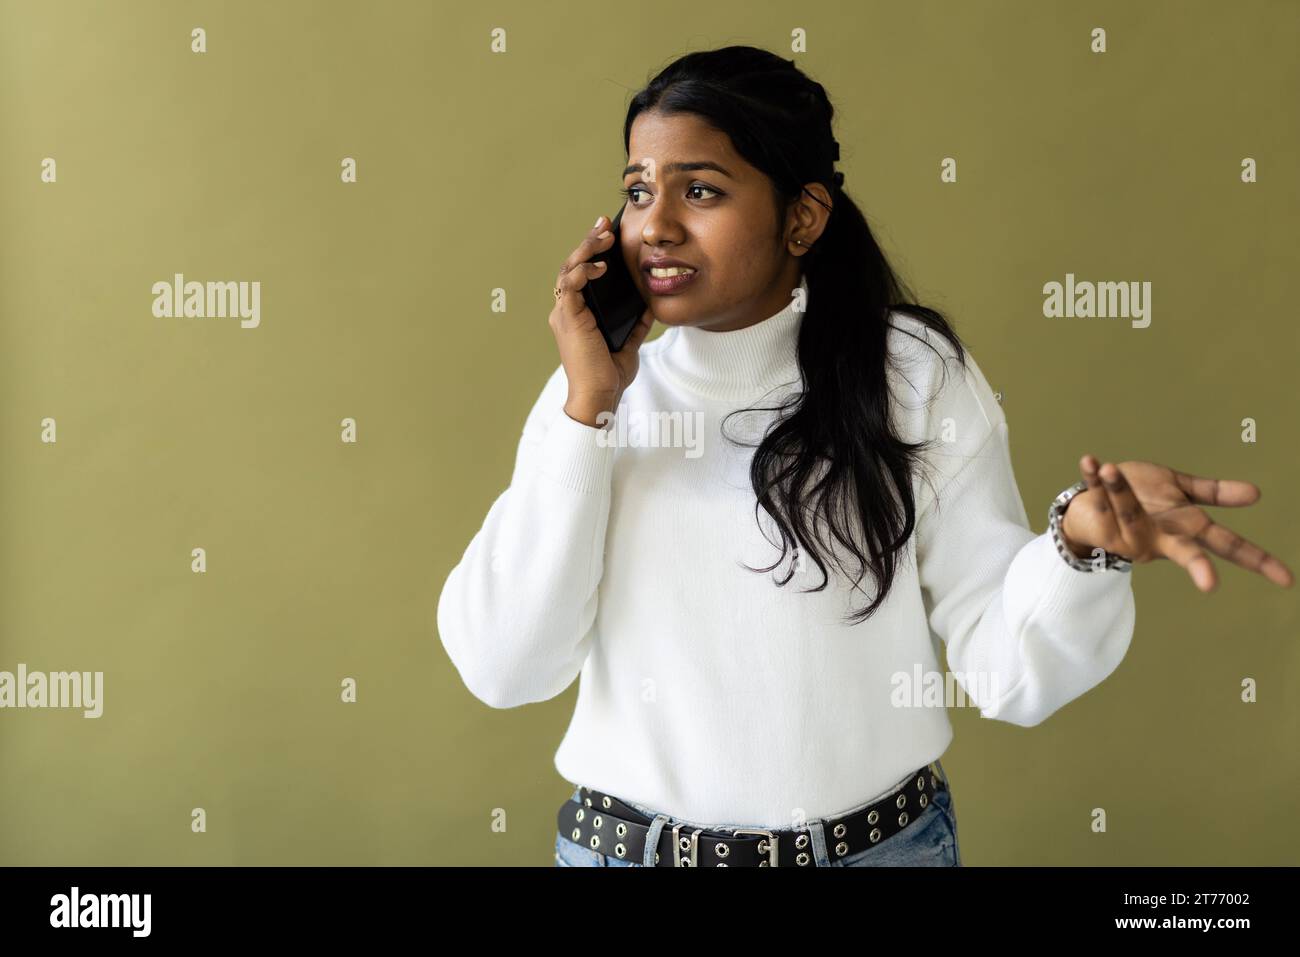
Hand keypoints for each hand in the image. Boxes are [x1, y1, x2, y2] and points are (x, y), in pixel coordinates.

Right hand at [550, 213, 655, 426]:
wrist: (601, 395)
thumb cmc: (610, 374)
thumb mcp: (629, 343)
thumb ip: (636, 324)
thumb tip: (649, 307)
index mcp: (577, 314)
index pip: (582, 274)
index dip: (592, 252)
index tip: (607, 234)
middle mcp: (566, 310)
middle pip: (573, 265)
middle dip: (589, 242)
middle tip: (604, 224)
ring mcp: (564, 313)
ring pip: (569, 269)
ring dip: (586, 249)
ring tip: (603, 235)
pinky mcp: (567, 318)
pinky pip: (570, 286)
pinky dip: (584, 271)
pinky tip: (600, 265)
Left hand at [1059, 454, 1292, 592]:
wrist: (1093, 508)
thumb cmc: (1142, 500)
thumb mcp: (1181, 494)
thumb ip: (1214, 494)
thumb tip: (1257, 494)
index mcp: (1184, 531)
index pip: (1227, 546)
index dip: (1257, 561)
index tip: (1286, 579)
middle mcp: (1157, 537)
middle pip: (1182, 551)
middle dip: (1194, 564)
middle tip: (1210, 583)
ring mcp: (1125, 530)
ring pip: (1128, 511)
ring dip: (1121, 491)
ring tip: (1112, 470)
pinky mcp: (1098, 515)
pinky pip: (1094, 492)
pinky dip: (1092, 477)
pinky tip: (1091, 461)